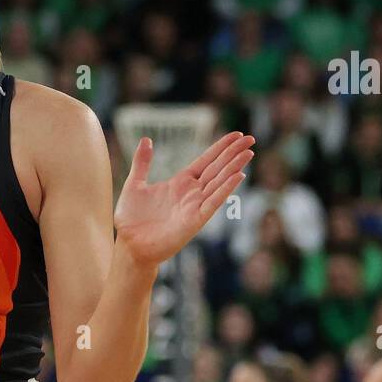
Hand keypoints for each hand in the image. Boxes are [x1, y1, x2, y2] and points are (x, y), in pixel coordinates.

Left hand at [114, 132, 254, 268]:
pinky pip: (213, 202)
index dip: (221, 148)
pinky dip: (225, 189)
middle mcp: (191, 193)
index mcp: (180, 182)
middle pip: (217, 168)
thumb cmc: (132, 219)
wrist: (130, 246)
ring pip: (219, 182)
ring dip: (234, 168)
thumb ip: (142, 163)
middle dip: (233, 153)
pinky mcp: (195, 220)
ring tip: (248, 153)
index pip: (206, 160)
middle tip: (251, 139)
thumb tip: (146, 139)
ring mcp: (195, 206)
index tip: (237, 135)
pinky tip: (238, 176)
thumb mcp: (135, 184)